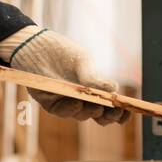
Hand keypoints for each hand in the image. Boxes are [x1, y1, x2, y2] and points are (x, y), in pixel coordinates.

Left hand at [0, 26, 128, 124]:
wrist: (32, 45)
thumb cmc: (60, 50)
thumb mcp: (81, 61)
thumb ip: (94, 77)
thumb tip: (114, 90)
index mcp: (94, 87)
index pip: (110, 105)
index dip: (120, 111)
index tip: (128, 111)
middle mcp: (82, 98)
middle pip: (99, 115)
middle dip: (108, 115)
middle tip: (114, 111)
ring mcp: (67, 102)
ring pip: (83, 115)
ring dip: (91, 111)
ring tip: (95, 104)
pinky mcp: (51, 104)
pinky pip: (63, 112)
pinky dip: (71, 109)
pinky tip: (77, 102)